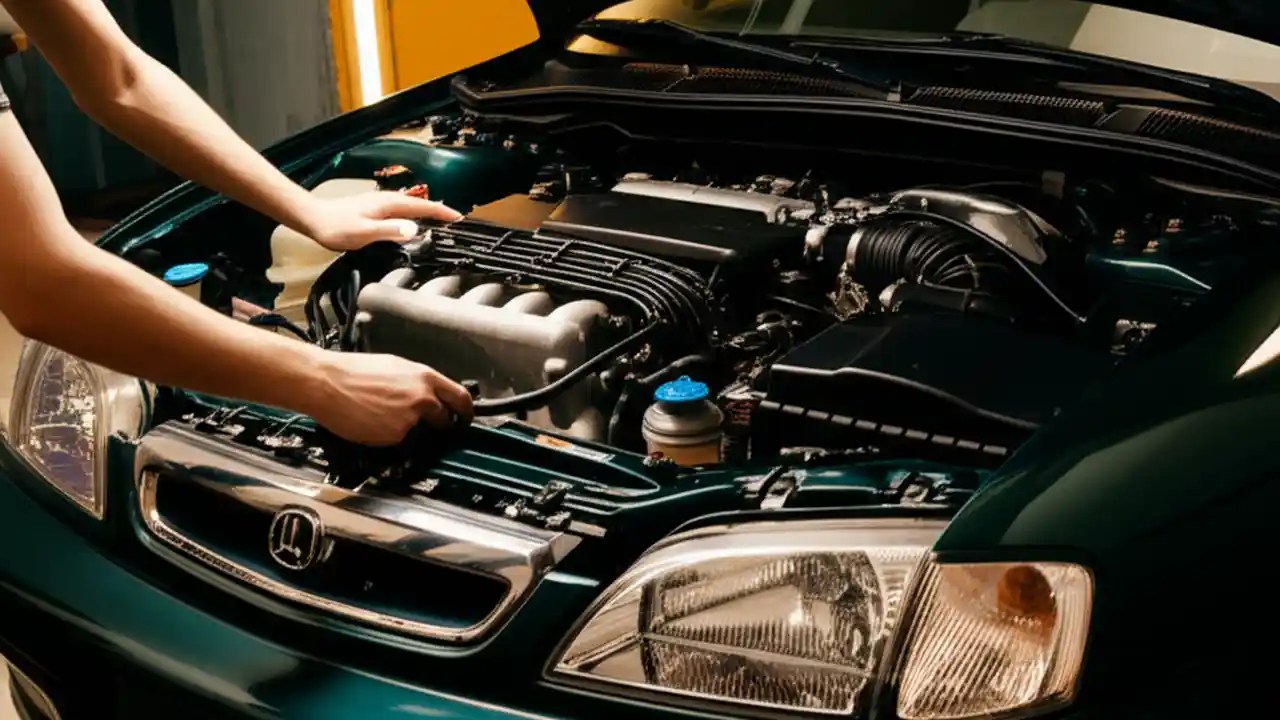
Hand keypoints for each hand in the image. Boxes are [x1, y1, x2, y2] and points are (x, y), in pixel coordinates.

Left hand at [302, 191, 463, 251]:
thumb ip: (390, 231)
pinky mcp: (374, 209)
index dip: (443, 213)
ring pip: (411, 207)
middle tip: (455, 222)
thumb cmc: (335, 227)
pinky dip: (413, 216)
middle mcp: (387, 200)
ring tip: (440, 223)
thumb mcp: (364, 233)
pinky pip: (401, 211)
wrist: (313, 219)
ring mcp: (380, 204)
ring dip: (427, 214)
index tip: (459, 219)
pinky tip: (411, 224)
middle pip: (420, 205)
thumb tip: (414, 229)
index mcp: (389, 204)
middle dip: (439, 212)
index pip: (424, 207)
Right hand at [309, 351, 474, 445]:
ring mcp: (410, 419)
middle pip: (445, 418)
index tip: (464, 418)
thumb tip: (428, 394)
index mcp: (425, 377)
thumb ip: (417, 383)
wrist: (327, 383)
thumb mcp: (395, 367)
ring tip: (384, 419)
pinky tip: (373, 424)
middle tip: (426, 425)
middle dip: (439, 425)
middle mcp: (423, 398)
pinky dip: (390, 437)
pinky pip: (399, 441)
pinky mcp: (394, 435)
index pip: (460, 397)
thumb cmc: (353, 371)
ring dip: (410, 430)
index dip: (466, 411)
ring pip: (420, 432)